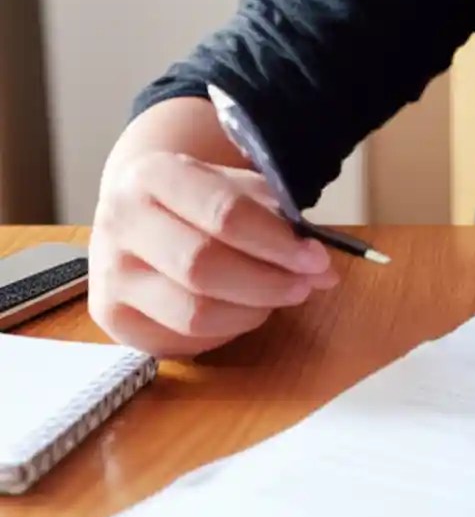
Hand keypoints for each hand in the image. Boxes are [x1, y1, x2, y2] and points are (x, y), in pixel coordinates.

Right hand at [88, 151, 338, 356]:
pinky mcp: (110, 317)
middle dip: (267, 283)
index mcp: (153, 175)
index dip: (278, 243)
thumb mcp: (242, 190)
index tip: (318, 259)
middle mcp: (120, 222)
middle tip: (304, 286)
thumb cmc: (201, 199)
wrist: (139, 208)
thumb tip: (324, 272)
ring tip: (273, 297)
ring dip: (250, 312)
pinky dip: (223, 332)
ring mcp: (108, 273)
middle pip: (203, 268)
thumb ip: (284, 225)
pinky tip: (236, 311)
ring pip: (193, 313)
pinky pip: (182, 341)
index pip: (224, 215)